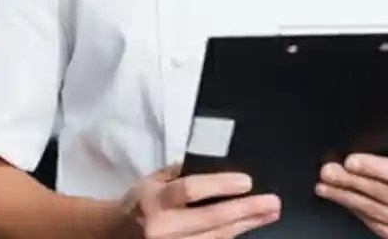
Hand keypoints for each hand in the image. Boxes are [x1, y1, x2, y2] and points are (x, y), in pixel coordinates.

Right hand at [115, 162, 280, 238]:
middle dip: (245, 211)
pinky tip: (248, 226)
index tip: (247, 181)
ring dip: (246, 225)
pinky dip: (231, 236)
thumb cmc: (140, 202)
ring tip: (269, 214)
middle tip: (272, 202)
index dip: (220, 186)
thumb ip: (182, 170)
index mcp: (154, 200)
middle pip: (210, 219)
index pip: (189, 191)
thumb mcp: (154, 180)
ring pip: (215, 238)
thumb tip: (216, 158)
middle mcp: (161, 227)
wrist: (115, 234)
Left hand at [316, 148, 387, 238]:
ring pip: (377, 213)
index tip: (350, 161)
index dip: (374, 168)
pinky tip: (345, 202)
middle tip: (328, 172)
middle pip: (384, 195)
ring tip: (326, 187)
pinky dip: (359, 213)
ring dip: (348, 199)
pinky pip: (379, 227)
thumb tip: (375, 138)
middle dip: (352, 183)